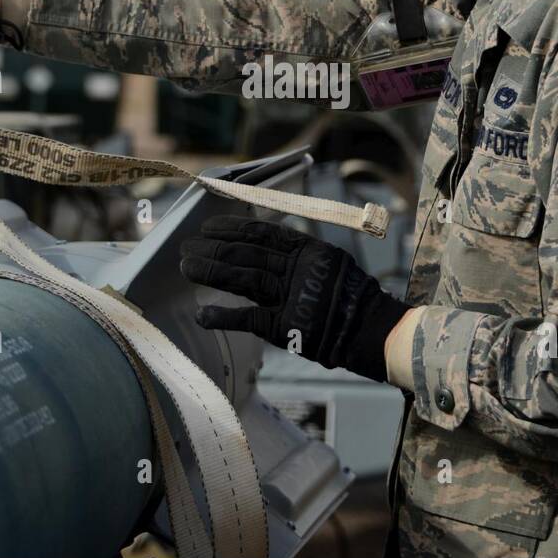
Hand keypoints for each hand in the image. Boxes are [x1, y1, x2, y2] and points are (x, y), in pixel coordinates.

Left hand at [179, 215, 409, 382]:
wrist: (371, 330)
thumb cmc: (349, 296)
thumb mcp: (329, 261)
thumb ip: (298, 254)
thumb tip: (263, 244)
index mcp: (307, 250)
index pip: (261, 233)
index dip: (231, 228)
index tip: (208, 227)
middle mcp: (297, 269)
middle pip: (245, 254)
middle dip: (212, 249)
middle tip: (186, 248)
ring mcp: (291, 297)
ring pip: (242, 279)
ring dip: (210, 272)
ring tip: (186, 268)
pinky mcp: (286, 326)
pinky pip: (247, 319)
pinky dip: (222, 316)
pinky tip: (202, 314)